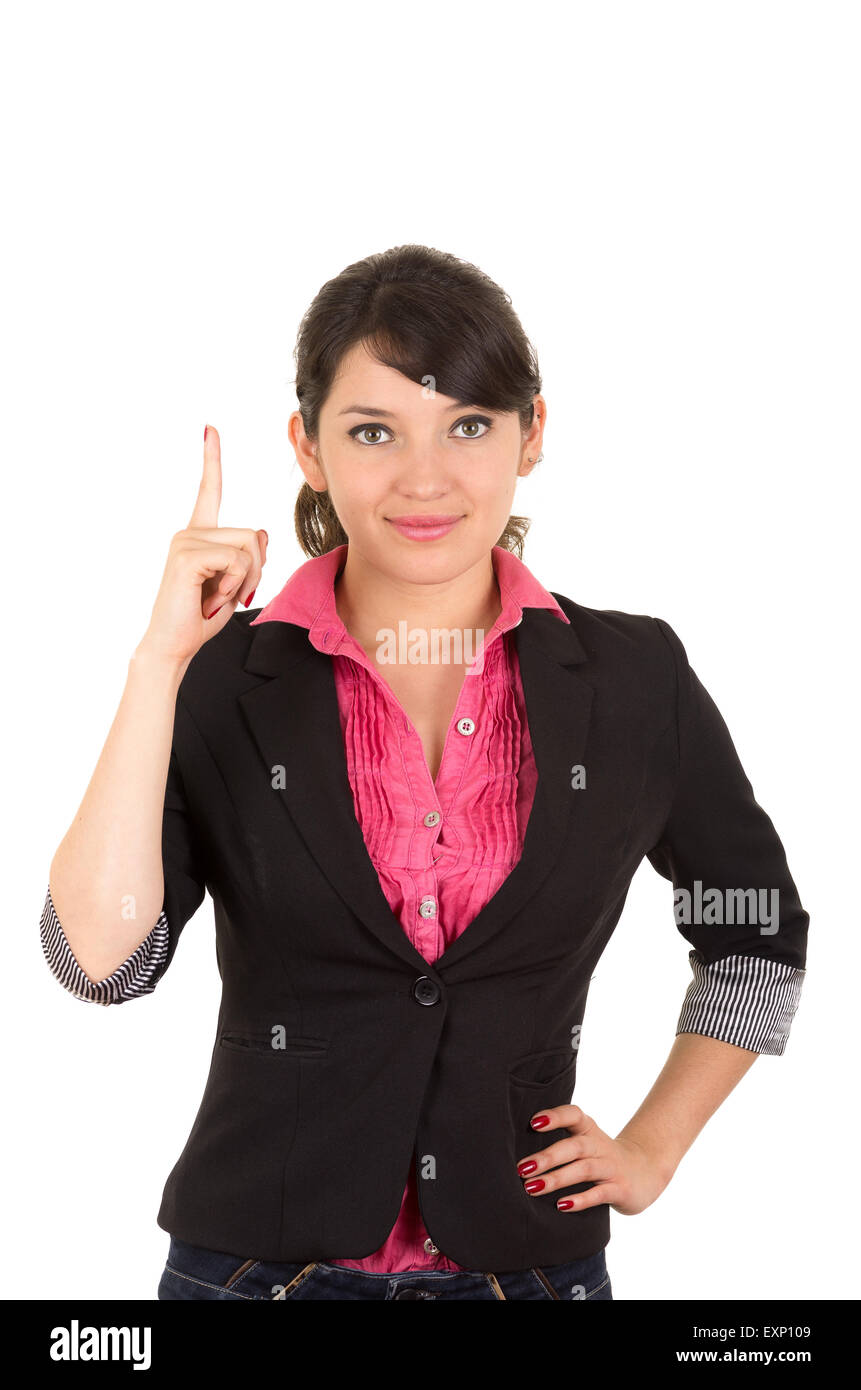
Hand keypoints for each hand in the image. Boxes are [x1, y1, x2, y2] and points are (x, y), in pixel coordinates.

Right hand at [138, 424, 268, 665]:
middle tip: (233, 594)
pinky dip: (233, 585)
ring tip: (220, 597)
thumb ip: (248, 556)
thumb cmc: (200, 617)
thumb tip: (259, 532)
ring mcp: (185, 541)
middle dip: (257, 569)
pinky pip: (236, 561)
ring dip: (247, 579)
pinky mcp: (186, 555)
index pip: (209, 491)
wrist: (174, 645)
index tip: (210, 429)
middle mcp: (189, 532)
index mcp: (199, 535)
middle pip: (253, 534)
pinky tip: (211, 598)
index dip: (211, 460)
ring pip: (248, 546)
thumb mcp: (234, 583)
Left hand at [515, 1104, 674, 1215]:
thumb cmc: (602, 1156)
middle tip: (521, 1168)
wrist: (646, 1171)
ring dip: (557, 1178)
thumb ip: (560, 1140)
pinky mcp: (620, 1188)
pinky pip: (599, 1193)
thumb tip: (516, 1148)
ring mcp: (611, 1167)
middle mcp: (599, 1145)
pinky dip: (580, 1199)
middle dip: (547, 1157)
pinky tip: (561, 1205)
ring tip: (532, 1187)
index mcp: (589, 1130)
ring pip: (583, 1169)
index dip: (555, 1116)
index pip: (574, 1115)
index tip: (533, 1122)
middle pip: (573, 1146)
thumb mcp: (585, 1142)